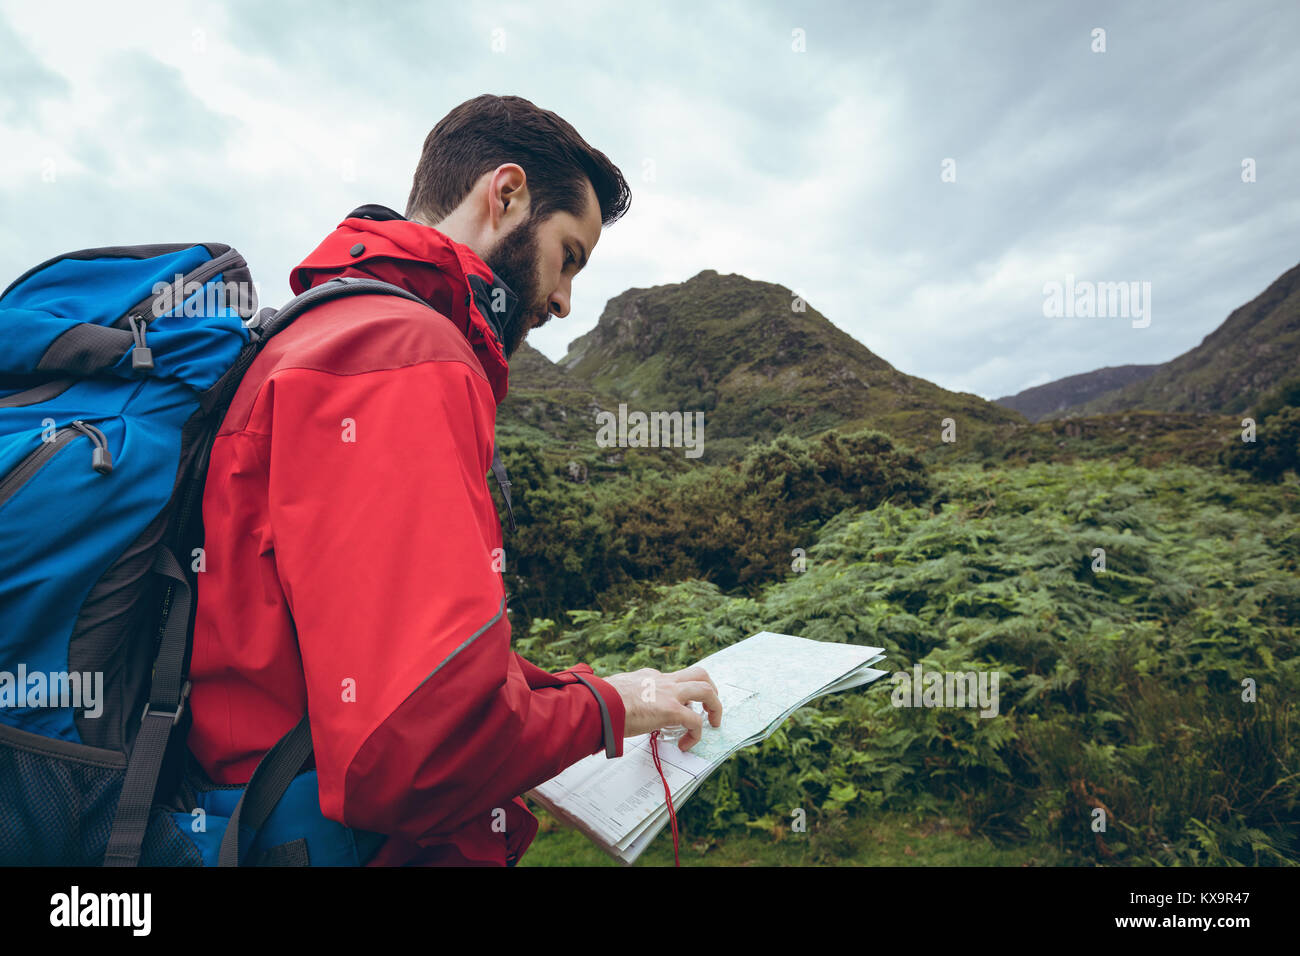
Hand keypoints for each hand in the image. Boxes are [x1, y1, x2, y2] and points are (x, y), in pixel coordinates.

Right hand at [604, 665, 722, 750]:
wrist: (599, 703)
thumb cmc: (601, 700)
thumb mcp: (614, 692)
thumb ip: (622, 697)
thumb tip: (614, 710)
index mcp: (650, 676)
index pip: (672, 679)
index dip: (678, 693)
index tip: (675, 708)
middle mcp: (663, 680)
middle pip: (698, 674)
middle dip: (709, 689)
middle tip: (709, 705)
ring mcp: (670, 693)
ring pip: (706, 689)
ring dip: (715, 706)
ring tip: (713, 722)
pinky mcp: (672, 710)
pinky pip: (696, 721)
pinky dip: (696, 734)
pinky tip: (685, 744)